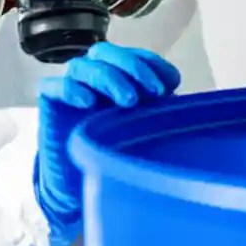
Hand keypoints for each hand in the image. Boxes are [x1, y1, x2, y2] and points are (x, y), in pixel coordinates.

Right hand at [33, 43, 181, 239]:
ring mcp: (71, 91)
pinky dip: (71, 89)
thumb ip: (162, 115)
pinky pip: (53, 85)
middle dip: (131, 66)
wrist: (80, 193)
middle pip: (105, 52)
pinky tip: (88, 103)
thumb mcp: (146, 134)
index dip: (151, 62)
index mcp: (119, 81)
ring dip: (108, 77)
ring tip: (127, 102)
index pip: (133, 56)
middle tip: (150, 92)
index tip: (170, 84)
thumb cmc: (115, 160)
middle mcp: (94, 82)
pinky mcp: (51, 106)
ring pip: (83, 65)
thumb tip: (194, 105)